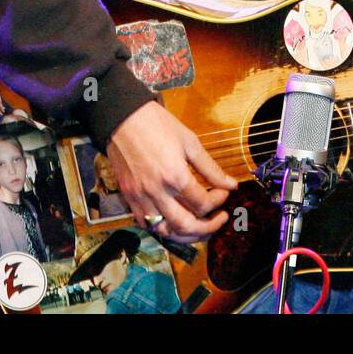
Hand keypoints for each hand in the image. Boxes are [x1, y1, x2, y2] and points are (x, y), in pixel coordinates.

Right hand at [106, 102, 237, 243]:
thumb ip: (210, 168)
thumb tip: (231, 185)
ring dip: (186, 234)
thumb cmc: (158, 125)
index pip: (203, 204)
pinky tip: (175, 220)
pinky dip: (164, 228)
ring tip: (200, 226)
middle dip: (208, 227)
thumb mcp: (190, 142)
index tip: (224, 191)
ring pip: (165, 231)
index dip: (219, 200)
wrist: (122, 119)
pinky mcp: (128, 198)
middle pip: (186, 226)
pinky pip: (147, 224)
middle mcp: (157, 193)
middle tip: (220, 218)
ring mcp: (140, 198)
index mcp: (175, 176)